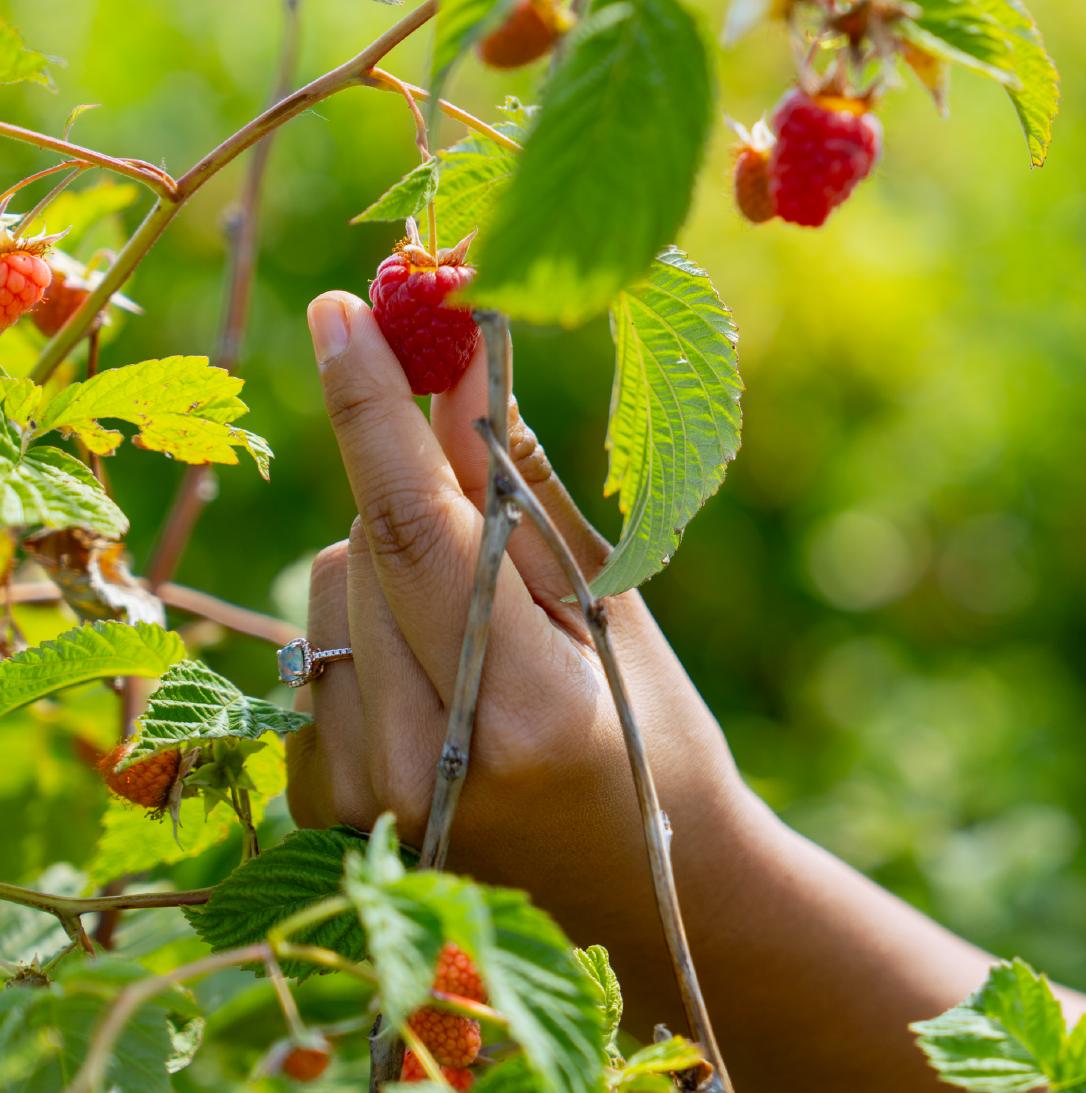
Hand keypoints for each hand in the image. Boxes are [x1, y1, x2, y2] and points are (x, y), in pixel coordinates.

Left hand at [284, 289, 746, 1016]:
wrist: (646, 896)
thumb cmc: (654, 739)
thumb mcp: (612, 614)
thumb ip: (521, 495)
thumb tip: (456, 368)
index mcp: (523, 708)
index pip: (417, 526)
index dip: (372, 408)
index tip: (342, 309)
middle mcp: (422, 758)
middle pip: (361, 545)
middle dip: (412, 499)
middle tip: (492, 529)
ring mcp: (362, 798)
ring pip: (323, 591)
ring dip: (386, 571)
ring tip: (474, 636)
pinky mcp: (323, 809)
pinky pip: (309, 654)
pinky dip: (363, 636)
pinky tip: (433, 686)